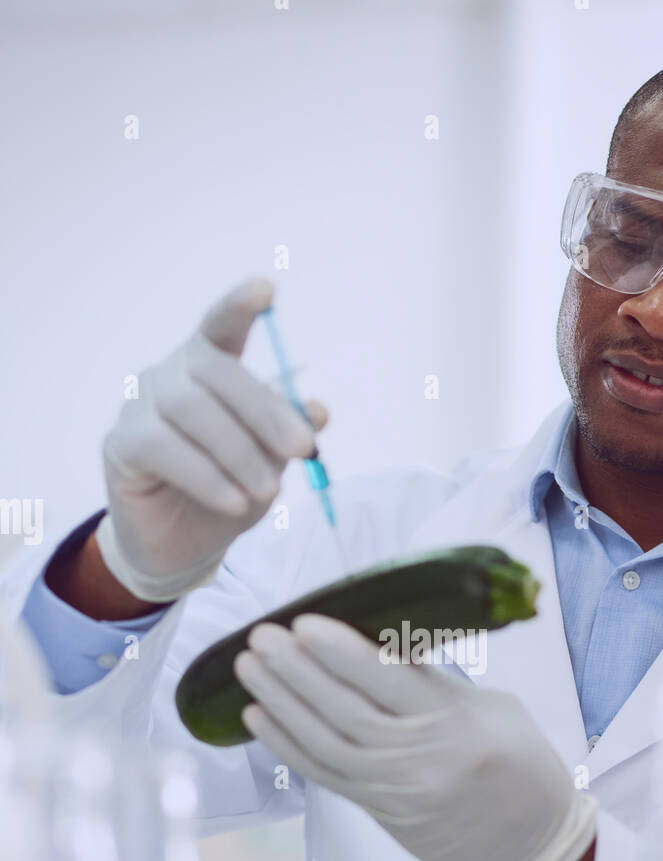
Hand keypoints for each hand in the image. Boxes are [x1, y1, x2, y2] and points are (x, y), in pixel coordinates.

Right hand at [96, 278, 326, 601]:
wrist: (184, 547)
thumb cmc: (230, 492)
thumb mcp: (269, 464)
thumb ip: (288, 434)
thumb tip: (318, 409)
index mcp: (209, 368)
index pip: (221, 326)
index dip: (240, 306)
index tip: (266, 290)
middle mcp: (171, 374)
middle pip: (216, 371)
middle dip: (266, 410)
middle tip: (302, 449)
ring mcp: (141, 404)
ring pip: (192, 409)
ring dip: (239, 452)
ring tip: (269, 491)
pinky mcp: (121, 443)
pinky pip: (164, 449)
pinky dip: (207, 477)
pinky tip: (234, 503)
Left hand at [234, 615, 596, 860]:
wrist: (531, 844)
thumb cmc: (521, 765)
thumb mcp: (494, 709)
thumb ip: (435, 681)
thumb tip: (374, 646)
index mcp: (454, 724)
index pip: (387, 680)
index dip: (340, 651)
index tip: (305, 624)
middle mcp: (419, 758)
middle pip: (344, 710)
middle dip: (297, 670)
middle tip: (262, 636)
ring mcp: (394, 789)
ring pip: (324, 742)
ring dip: (281, 702)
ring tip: (250, 667)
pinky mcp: (378, 811)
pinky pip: (323, 775)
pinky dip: (287, 744)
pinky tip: (259, 716)